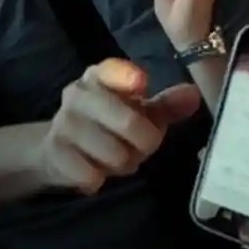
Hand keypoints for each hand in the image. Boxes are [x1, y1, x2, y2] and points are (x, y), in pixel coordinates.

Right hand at [39, 58, 200, 194]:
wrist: (57, 150)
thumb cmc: (107, 124)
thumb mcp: (138, 111)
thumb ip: (166, 105)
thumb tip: (193, 95)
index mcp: (100, 77)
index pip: (112, 70)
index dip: (127, 77)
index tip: (142, 84)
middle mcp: (78, 94)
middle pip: (129, 123)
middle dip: (145, 142)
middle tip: (142, 146)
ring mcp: (63, 123)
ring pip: (115, 155)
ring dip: (124, 164)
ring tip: (115, 157)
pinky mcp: (55, 153)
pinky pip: (93, 174)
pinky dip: (100, 178)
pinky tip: (93, 169)